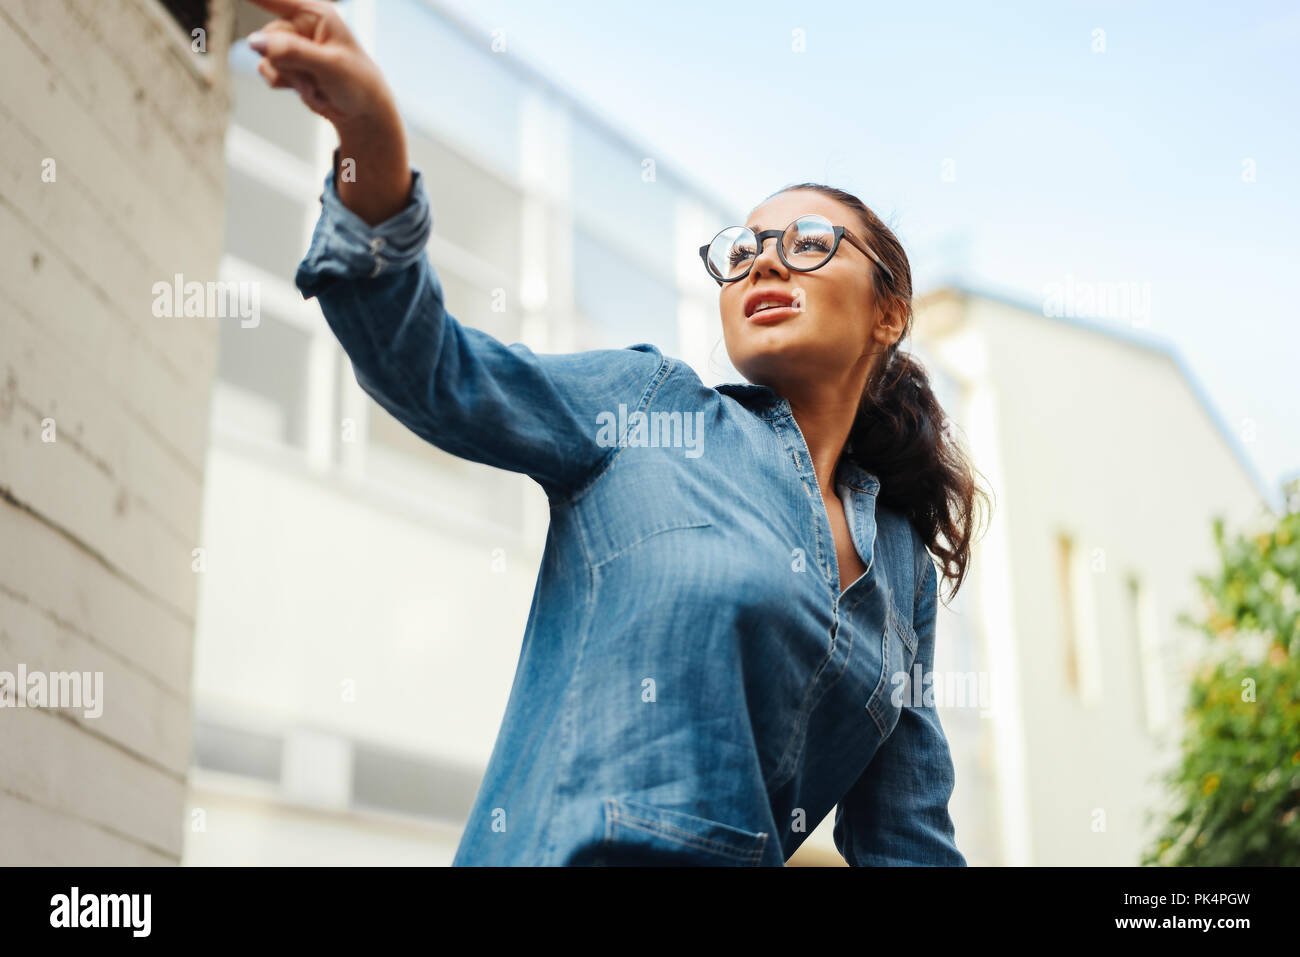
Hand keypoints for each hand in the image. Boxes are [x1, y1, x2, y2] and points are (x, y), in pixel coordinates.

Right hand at [244, 0, 410, 224]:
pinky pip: (267, 69)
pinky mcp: (287, 63)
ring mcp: (293, 44)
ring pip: (265, 56)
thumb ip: (291, 52)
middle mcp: (302, 24)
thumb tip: (254, 42)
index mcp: (316, 13)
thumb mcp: (327, 66)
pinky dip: (285, 83)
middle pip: (268, 37)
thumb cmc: (357, 82)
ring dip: (288, 76)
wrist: (362, 112)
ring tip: (315, 84)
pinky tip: (307, 87)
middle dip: (287, 63)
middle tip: (314, 78)